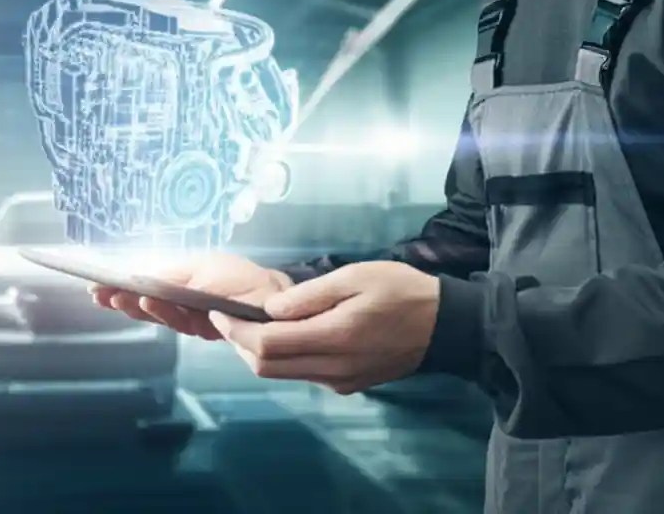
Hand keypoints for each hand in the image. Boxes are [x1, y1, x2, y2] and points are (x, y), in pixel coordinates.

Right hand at [91, 252, 291, 339]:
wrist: (275, 300)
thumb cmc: (242, 278)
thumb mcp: (203, 268)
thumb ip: (171, 276)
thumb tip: (140, 277)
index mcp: (180, 283)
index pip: (143, 287)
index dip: (120, 289)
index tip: (95, 286)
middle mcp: (181, 303)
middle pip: (144, 303)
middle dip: (120, 299)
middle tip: (98, 296)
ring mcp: (190, 318)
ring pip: (156, 316)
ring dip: (135, 306)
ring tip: (117, 297)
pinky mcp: (202, 331)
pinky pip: (176, 321)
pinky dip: (160, 311)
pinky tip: (146, 300)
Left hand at [208, 260, 438, 393]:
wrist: (444, 326)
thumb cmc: (400, 291)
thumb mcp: (355, 277)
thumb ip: (309, 295)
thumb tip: (269, 309)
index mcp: (334, 338)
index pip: (268, 345)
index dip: (236, 330)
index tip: (218, 310)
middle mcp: (333, 369)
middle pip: (267, 367)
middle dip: (239, 343)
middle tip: (227, 317)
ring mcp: (340, 381)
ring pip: (282, 374)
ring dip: (258, 352)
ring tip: (250, 323)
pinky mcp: (347, 385)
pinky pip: (303, 374)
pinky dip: (283, 357)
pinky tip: (284, 335)